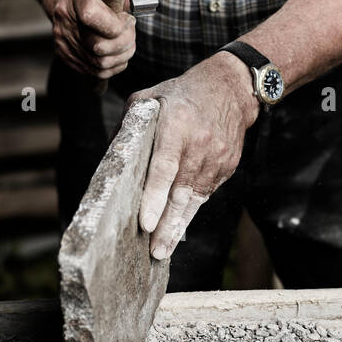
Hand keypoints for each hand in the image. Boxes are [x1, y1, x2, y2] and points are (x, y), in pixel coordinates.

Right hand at [50, 0, 135, 78]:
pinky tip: (118, 53)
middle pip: (99, 47)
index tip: (128, 19)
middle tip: (131, 32)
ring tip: (128, 43)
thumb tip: (131, 7)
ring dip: (122, 56)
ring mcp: (63, 40)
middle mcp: (65, 19)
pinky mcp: (64, 55)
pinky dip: (113, 66)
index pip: (92, 17)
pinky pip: (95, 71)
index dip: (117, 25)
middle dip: (125, 42)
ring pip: (100, 63)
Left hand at [125, 53, 258, 261]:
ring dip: (178, 225)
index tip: (145, 223)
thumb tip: (111, 158)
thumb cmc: (181, 94)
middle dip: (166, 225)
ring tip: (164, 248)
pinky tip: (179, 225)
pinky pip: (206, 193)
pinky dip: (191, 210)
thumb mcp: (149, 99)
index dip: (154, 197)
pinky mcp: (227, 166)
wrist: (230, 88)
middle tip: (154, 252)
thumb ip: (129, 127)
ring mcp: (217, 157)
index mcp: (176, 125)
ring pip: (194, 199)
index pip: (164, 168)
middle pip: (181, 193)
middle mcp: (199, 144)